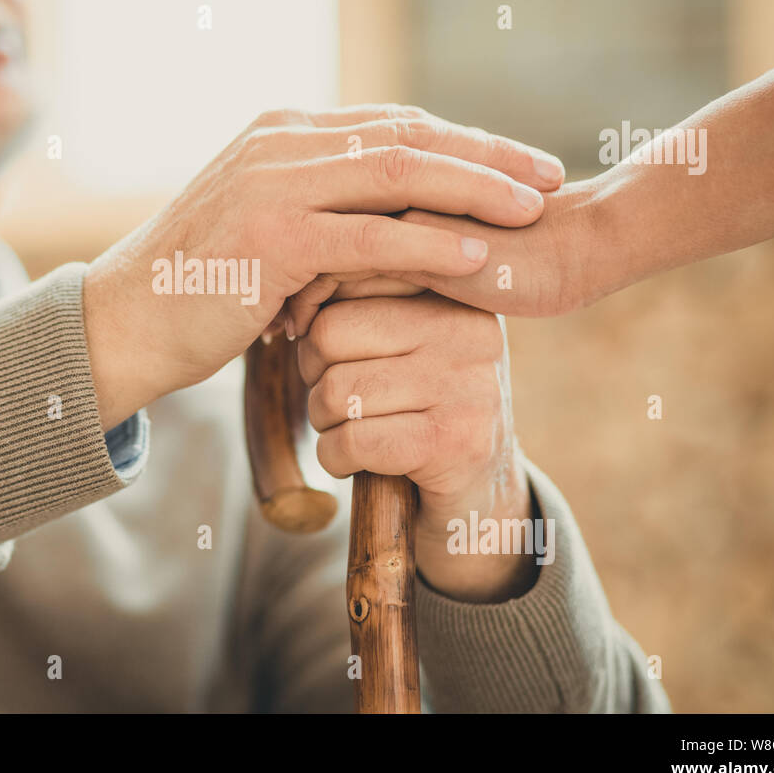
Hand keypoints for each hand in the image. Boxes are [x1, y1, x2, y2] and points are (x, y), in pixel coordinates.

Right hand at [83, 104, 565, 429]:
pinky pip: (371, 235)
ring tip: (534, 211)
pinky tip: (478, 255)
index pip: (392, 125)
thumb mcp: (260, 227)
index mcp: (281, 134)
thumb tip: (381, 213)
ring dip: (476, 191)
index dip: (463, 142)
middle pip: (408, 137)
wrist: (125, 323)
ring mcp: (275, 183)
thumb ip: (316, 205)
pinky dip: (430, 243)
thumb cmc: (198, 287)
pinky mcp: (274, 234)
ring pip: (399, 174)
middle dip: (489, 156)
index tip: (520, 165)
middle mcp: (281, 143)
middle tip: (550, 177)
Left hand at [296, 290, 539, 602]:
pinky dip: (334, 458)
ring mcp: (469, 386)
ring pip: (336, 391)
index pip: (348, 274)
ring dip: (324, 422)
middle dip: (314, 376)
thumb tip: (294, 289)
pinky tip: (358, 462)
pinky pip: (353, 441)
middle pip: (330, 333)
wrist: (478, 498)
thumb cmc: (419, 409)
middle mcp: (470, 329)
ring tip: (354, 429)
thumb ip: (360, 300)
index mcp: (454, 292)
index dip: (315, 320)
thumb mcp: (403, 341)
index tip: (331, 354)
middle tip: (341, 400)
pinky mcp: (456, 442)